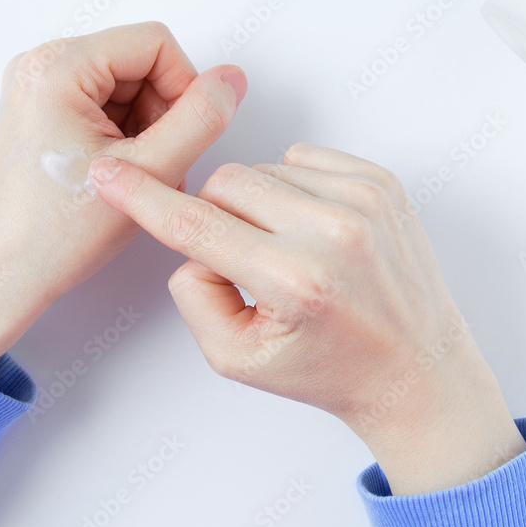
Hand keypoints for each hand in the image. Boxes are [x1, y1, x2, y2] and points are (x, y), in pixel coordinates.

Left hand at [0, 22, 246, 380]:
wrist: (3, 276)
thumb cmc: (56, 233)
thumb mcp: (151, 172)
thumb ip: (201, 119)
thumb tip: (231, 80)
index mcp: (57, 66)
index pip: (157, 43)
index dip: (185, 88)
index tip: (179, 139)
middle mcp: (40, 66)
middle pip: (142, 62)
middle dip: (164, 113)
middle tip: (154, 165)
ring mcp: (38, 89)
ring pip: (128, 87)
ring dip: (149, 130)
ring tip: (137, 178)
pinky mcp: (41, 113)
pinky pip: (106, 106)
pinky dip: (127, 138)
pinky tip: (121, 177)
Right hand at [89, 143, 525, 494]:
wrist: (417, 368)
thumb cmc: (331, 369)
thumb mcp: (240, 360)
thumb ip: (196, 297)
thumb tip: (194, 241)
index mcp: (294, 281)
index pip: (194, 224)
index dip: (142, 197)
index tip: (108, 174)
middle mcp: (334, 232)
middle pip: (226, 183)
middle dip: (217, 216)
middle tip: (245, 261)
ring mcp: (364, 200)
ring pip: (264, 168)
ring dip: (259, 205)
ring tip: (290, 251)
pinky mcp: (383, 182)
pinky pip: (303, 157)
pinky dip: (294, 188)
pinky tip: (313, 229)